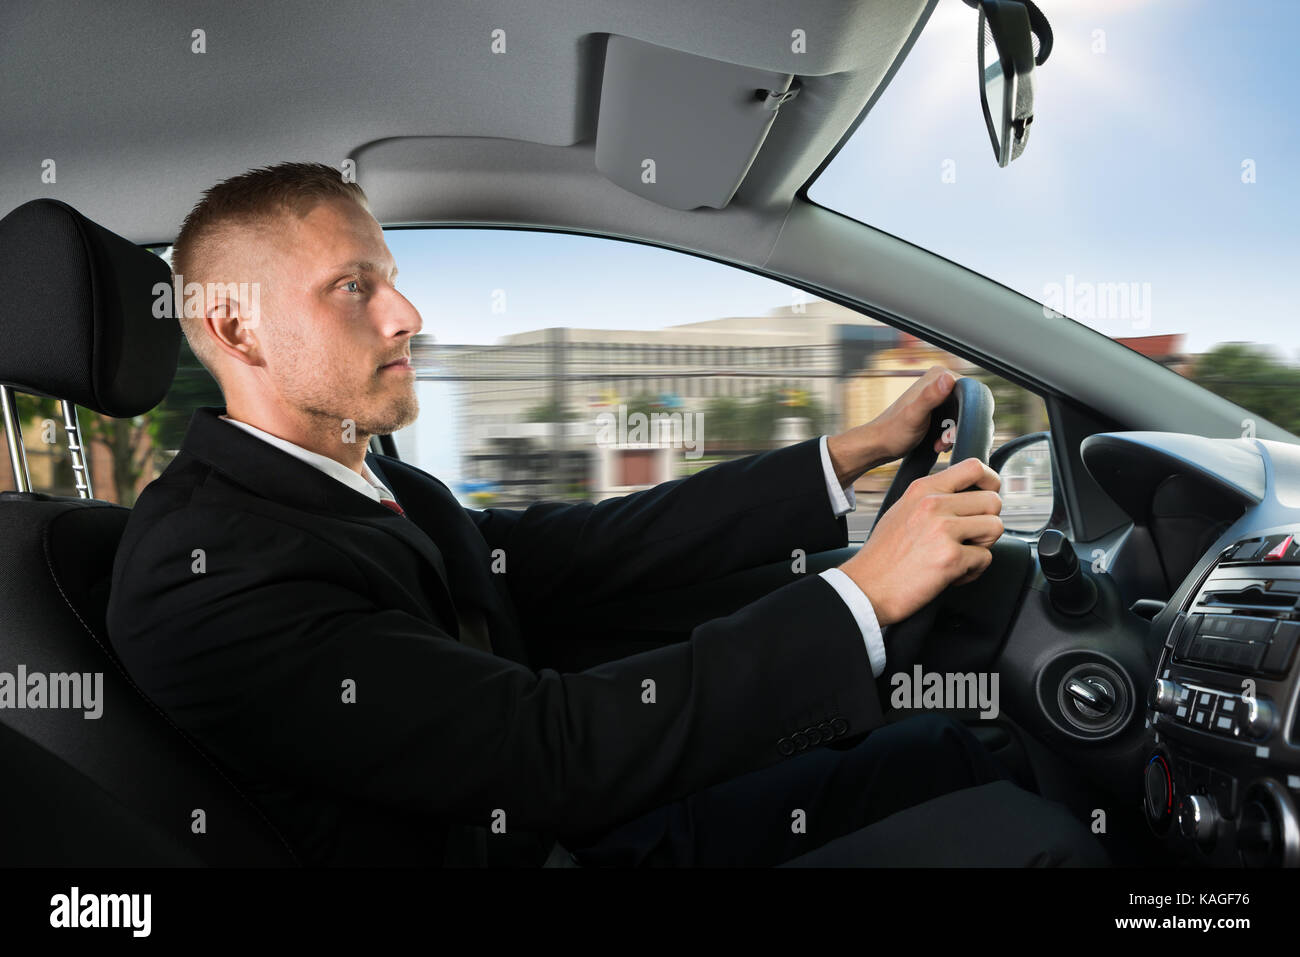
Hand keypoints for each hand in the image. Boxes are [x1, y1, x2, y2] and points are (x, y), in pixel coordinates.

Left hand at [825, 366, 957, 486]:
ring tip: (939, 444)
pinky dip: (949, 435)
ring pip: (962, 415)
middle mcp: (940, 382)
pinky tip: (938, 443)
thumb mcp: (915, 415)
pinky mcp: (937, 409)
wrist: (879, 445)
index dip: (967, 414)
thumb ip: (930, 396)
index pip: (971, 391)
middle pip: (968, 404)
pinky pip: (955, 422)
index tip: (951, 431)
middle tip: (944, 441)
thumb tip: (948, 377)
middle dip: (959, 427)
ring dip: (954, 434)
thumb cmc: (893, 432)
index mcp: (939, 376)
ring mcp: (939, 396)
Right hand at [837, 457, 1002, 626]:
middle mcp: (933, 504)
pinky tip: (952, 573)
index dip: (991, 482)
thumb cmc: (883, 555)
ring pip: (995, 527)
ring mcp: (943, 529)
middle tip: (969, 537)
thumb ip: (933, 499)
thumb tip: (966, 496)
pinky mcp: (951, 557)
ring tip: (960, 554)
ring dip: (983, 545)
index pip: (973, 467)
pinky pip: (985, 558)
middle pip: (993, 501)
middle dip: (987, 522)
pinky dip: (973, 570)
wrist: (866, 587)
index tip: (989, 495)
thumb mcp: (902, 511)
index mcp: (922, 489)